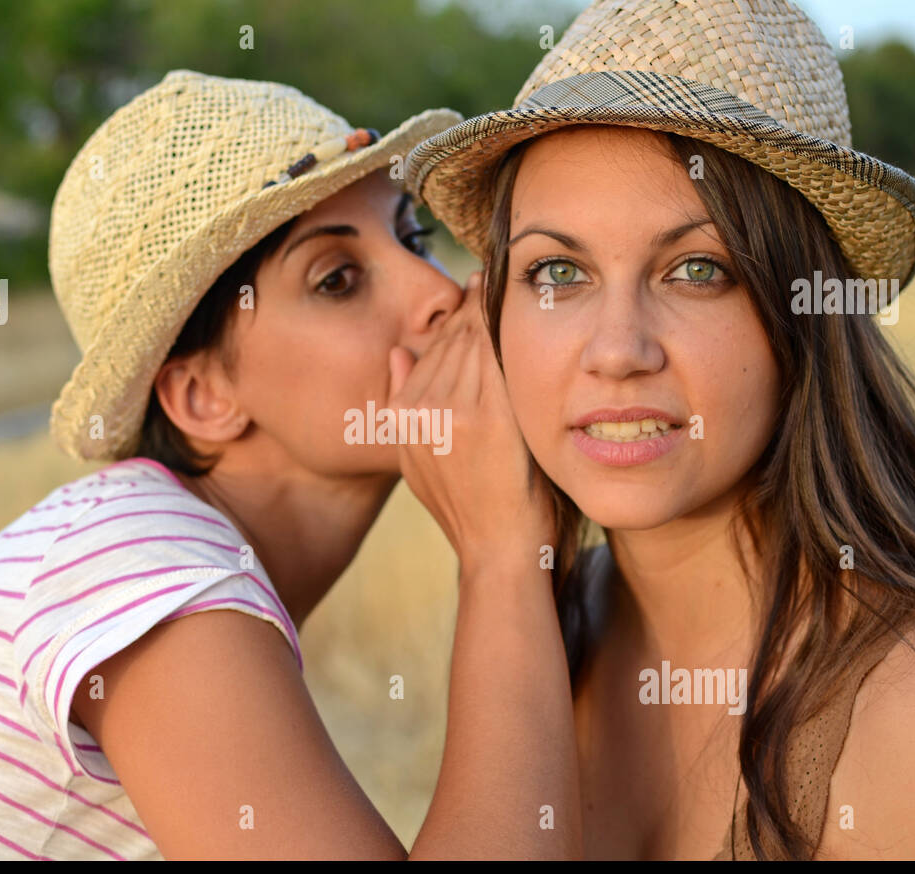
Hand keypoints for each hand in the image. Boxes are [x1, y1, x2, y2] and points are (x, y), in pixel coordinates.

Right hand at [388, 272, 554, 574]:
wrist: (498, 552)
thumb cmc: (470, 510)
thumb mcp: (416, 460)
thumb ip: (401, 403)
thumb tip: (398, 351)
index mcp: (402, 417)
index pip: (428, 349)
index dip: (454, 318)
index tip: (474, 294)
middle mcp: (420, 410)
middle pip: (450, 339)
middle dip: (471, 307)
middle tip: (493, 280)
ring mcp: (451, 413)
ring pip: (473, 341)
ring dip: (489, 311)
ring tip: (505, 286)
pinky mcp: (486, 418)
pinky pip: (496, 356)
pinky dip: (505, 329)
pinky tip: (516, 310)